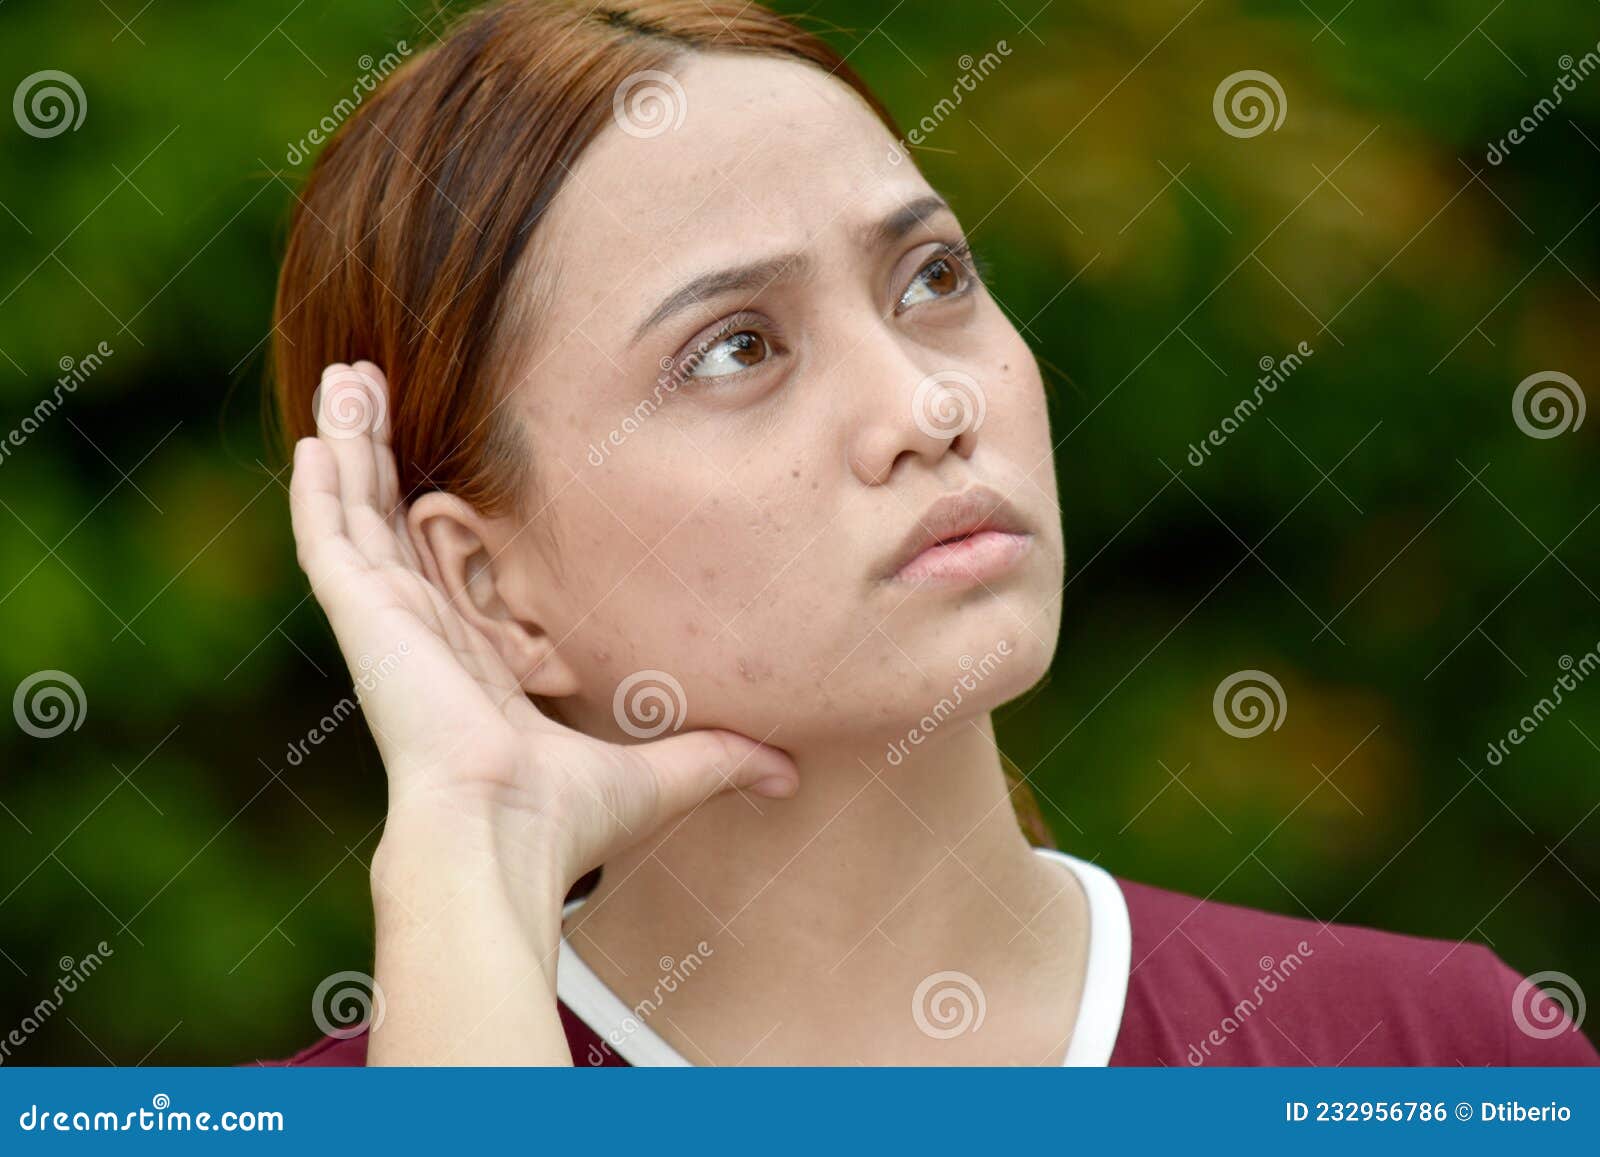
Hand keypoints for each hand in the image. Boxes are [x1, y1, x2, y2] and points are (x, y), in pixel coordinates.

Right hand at [287, 361, 797, 905]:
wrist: (509, 835)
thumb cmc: (570, 818)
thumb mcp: (658, 772)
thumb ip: (718, 757)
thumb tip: (790, 773)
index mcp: (473, 658)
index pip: (446, 561)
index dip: (442, 504)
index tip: (454, 456)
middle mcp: (420, 631)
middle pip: (390, 516)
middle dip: (385, 449)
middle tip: (377, 382)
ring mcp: (386, 620)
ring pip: (355, 510)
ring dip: (350, 442)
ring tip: (344, 376)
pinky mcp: (364, 615)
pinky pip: (330, 534)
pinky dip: (321, 483)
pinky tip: (319, 431)